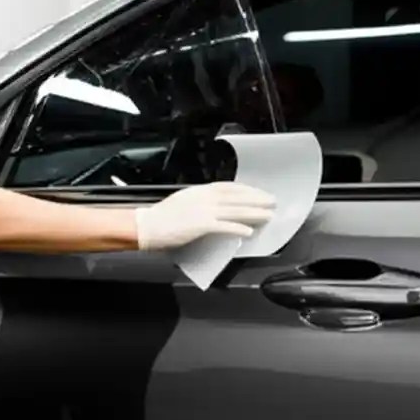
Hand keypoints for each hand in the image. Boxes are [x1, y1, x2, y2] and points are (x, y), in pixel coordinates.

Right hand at [134, 182, 275, 250]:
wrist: (147, 226)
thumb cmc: (161, 217)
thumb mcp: (183, 201)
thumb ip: (199, 202)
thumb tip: (215, 208)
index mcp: (199, 190)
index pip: (228, 187)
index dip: (246, 189)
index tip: (258, 192)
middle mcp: (203, 198)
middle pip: (236, 197)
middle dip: (256, 199)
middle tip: (272, 202)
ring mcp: (203, 210)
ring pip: (235, 210)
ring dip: (254, 212)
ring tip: (268, 215)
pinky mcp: (201, 225)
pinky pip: (225, 226)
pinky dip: (238, 228)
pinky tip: (248, 231)